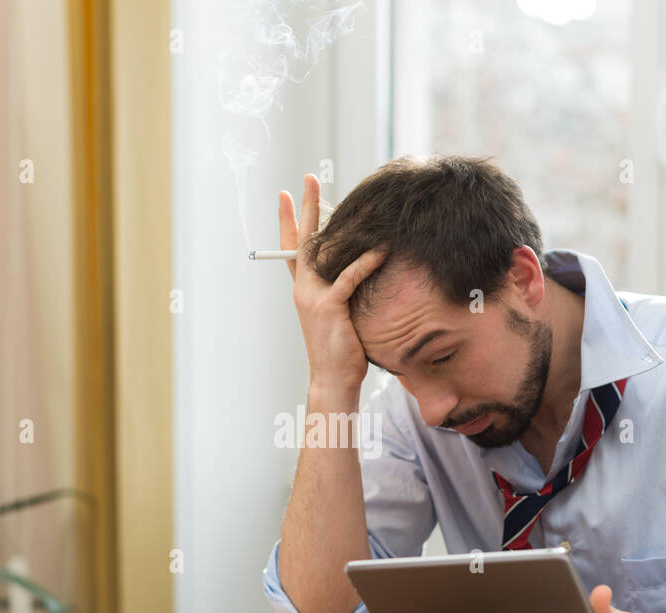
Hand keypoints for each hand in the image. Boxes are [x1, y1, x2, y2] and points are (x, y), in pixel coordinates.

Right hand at [279, 173, 387, 392]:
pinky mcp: (330, 307)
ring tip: (349, 203)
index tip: (285, 196)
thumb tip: (357, 270)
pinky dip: (365, 262)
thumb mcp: (337, 315)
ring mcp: (313, 298)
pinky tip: (380, 250)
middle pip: (301, 241)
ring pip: (322, 253)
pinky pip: (348, 278)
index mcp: (303, 291)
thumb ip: (341, 291)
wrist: (333, 380)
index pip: (291, 249)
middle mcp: (303, 290)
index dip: (288, 222)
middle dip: (304, 208)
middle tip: (307, 180)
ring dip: (336, 226)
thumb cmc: (341, 351)